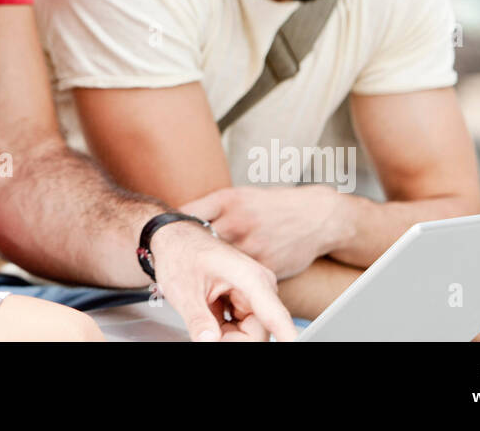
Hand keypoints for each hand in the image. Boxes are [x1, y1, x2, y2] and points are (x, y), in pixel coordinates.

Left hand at [148, 220, 298, 341]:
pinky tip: (210, 314)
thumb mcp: (183, 290)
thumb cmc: (179, 253)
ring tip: (205, 316)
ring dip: (228, 335)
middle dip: (232, 339)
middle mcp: (260, 286)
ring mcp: (256, 294)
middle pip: (258, 333)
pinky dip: (226, 330)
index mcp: (250, 278)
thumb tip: (209, 341)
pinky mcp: (248, 301)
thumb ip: (198, 319)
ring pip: (250, 333)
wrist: (175, 240)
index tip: (291, 344)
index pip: (276, 318)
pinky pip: (244, 328)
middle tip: (206, 332)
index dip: (286, 337)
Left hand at [178, 185, 349, 279]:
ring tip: (196, 277)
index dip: (173, 226)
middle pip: (200, 243)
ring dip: (208, 272)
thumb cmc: (274, 206)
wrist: (317, 217)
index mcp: (229, 201)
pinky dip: (231, 282)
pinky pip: (240, 278)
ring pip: (219, 264)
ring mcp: (252, 246)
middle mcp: (238, 223)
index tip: (161, 236)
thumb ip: (212, 208)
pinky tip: (224, 284)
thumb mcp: (240, 196)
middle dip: (187, 254)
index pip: (188, 214)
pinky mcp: (265, 268)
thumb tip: (181, 217)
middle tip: (173, 263)